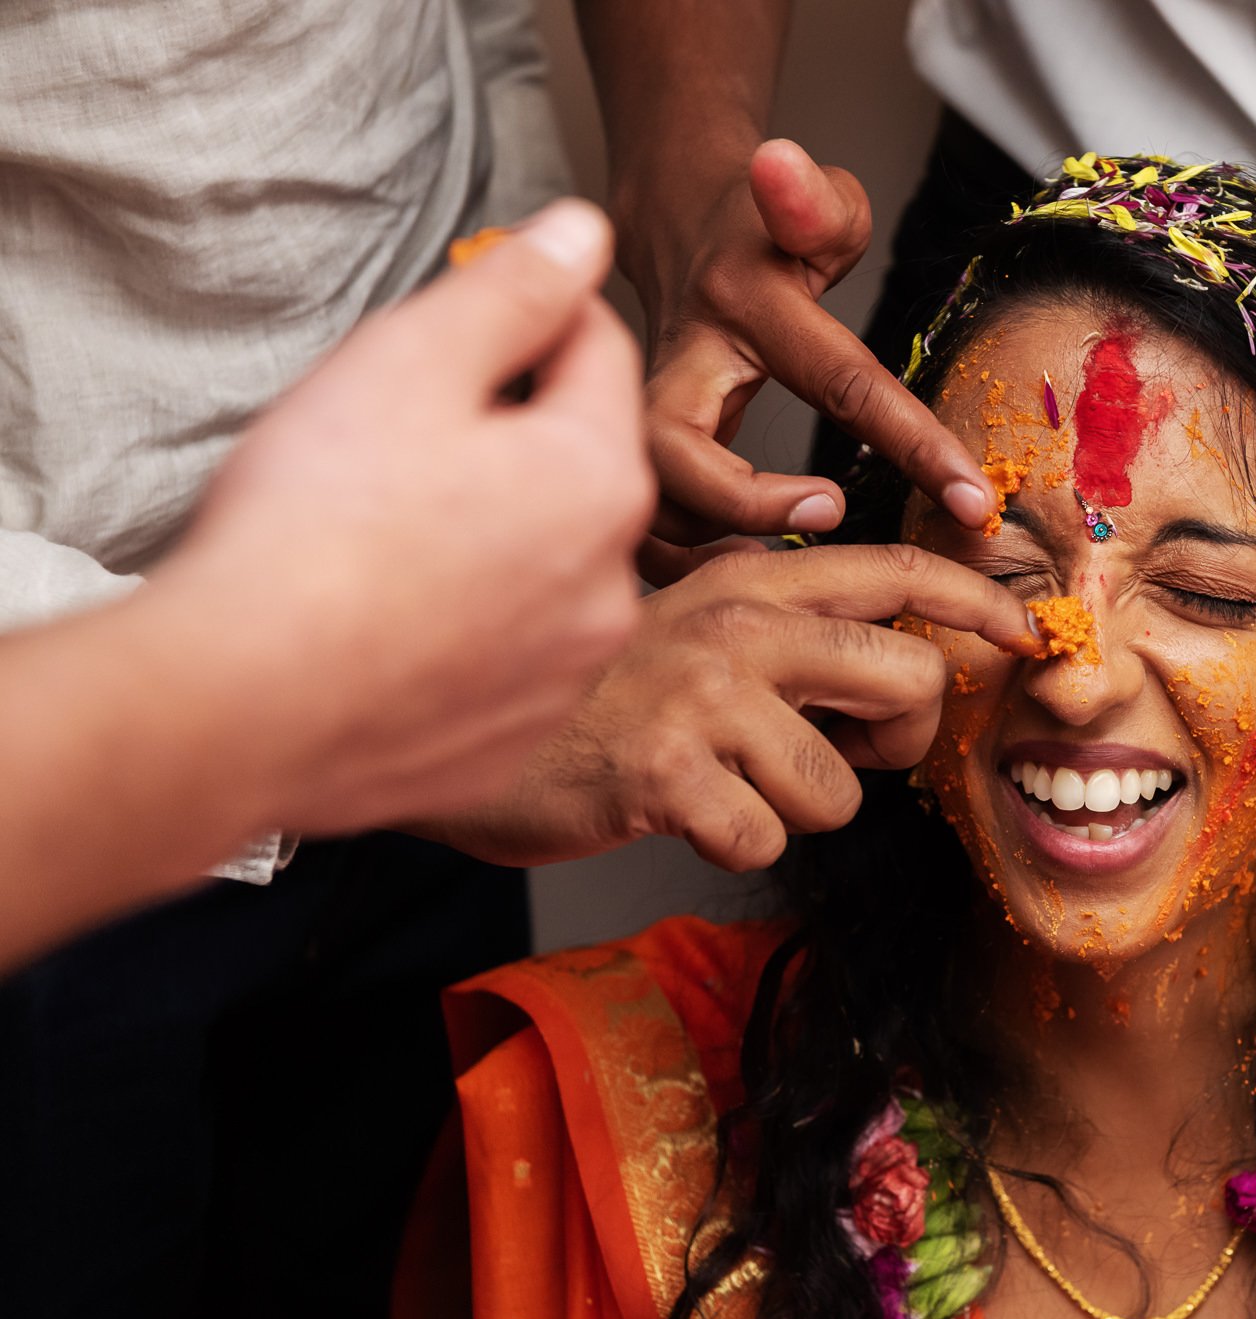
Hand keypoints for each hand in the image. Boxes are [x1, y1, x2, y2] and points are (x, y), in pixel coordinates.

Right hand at [154, 200, 653, 833]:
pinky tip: (386, 615)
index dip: (532, 311)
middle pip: (576, 463)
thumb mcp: (410, 361)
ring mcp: (566, 672)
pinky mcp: (514, 741)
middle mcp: (612, 585)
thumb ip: (511, 292)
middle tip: (396, 433)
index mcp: (601, 479)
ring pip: (544, 562)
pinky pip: (504, 653)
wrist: (239, 704)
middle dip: (506, 431)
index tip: (472, 312)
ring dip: (490, 532)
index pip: (601, 350)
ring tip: (383, 533)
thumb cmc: (314, 530)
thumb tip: (583, 238)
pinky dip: (463, 626)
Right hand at [421, 542, 1040, 870]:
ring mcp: (705, 698)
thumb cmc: (572, 678)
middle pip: (914, 682)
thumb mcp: (673, 608)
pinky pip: (765, 841)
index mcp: (749, 576)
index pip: (900, 573)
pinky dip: (732, 843)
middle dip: (903, 738)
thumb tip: (874, 615)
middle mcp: (741, 625)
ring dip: (795, 806)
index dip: (980, 604)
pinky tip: (678, 809)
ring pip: (842, 790)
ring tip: (722, 778)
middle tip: (843, 748)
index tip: (1028, 636)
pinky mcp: (666, 776)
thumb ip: (766, 608)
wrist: (423, 701)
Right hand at [627, 138, 992, 570]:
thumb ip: (817, 199)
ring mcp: (649, 413)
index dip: (911, 443)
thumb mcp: (810, 204)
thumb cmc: (769, 233)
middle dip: (742, 501)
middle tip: (827, 516)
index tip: (972, 501)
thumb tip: (780, 164)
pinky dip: (679, 561)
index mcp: (744, 306)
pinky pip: (645, 523)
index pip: (837, 381)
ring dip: (704, 546)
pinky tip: (739, 579)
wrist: (682, 239)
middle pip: (673, 449)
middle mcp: (681, 363)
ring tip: (781, 574)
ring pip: (647, 497)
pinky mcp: (639, 453)